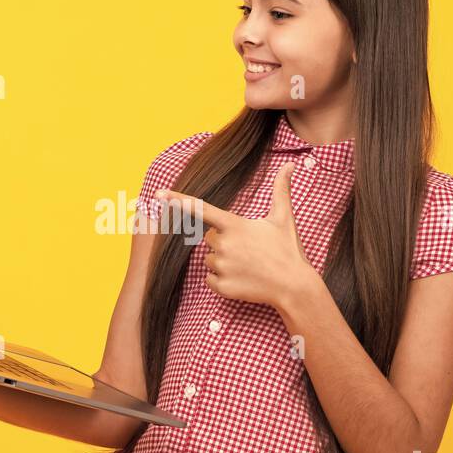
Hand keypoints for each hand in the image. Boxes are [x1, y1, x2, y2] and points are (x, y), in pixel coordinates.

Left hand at [156, 161, 318, 309]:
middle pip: (208, 239)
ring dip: (222, 262)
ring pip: (208, 260)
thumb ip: (281, 189)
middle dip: (223, 242)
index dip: (178, 200)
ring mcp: (222, 267)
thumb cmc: (288, 250)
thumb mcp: (284, 218)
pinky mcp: (222, 287)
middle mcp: (223, 244)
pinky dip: (222, 280)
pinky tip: (242, 279)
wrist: (294, 286)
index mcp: (234, 225)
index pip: (200, 209)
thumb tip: (290, 165)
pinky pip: (210, 280)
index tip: (159, 194)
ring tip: (247, 265)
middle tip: (247, 249)